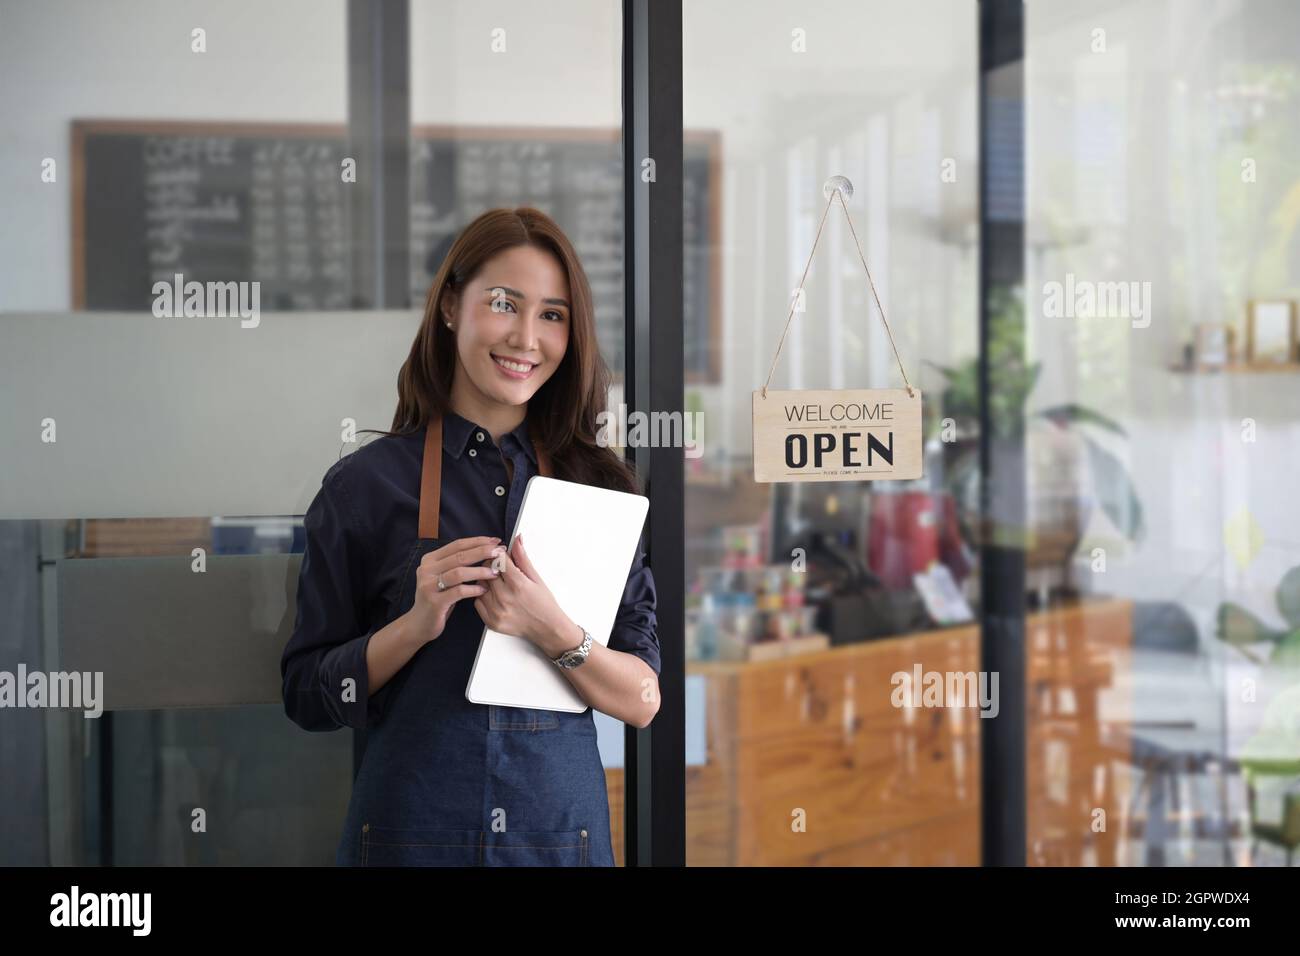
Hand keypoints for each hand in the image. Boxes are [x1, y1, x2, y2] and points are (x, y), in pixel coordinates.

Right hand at [409, 536, 503, 643]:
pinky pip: (458, 591)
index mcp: (430, 560)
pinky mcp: (434, 602)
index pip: (457, 545)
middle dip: (482, 552)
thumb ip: (458, 564)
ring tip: (495, 572)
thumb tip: (485, 549)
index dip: (477, 541)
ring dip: (480, 571)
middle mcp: (427, 570)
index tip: (495, 541)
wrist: (419, 623)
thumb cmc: (438, 598)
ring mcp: (429, 586)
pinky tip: (483, 590)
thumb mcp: (444, 577)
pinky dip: (473, 589)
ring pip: (459, 573)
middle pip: (459, 556)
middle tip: (499, 553)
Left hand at [474, 534, 568, 651]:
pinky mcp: (491, 621)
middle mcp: (505, 598)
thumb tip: (517, 540)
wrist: (546, 628)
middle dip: (492, 566)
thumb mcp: (536, 578)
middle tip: (501, 569)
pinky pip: (478, 601)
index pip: (499, 560)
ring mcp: (497, 611)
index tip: (502, 554)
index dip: (500, 554)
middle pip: (487, 571)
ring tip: (499, 583)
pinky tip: (495, 596)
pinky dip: (484, 596)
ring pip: (480, 585)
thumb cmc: (544, 603)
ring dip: (487, 581)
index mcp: (518, 584)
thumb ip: (522, 558)